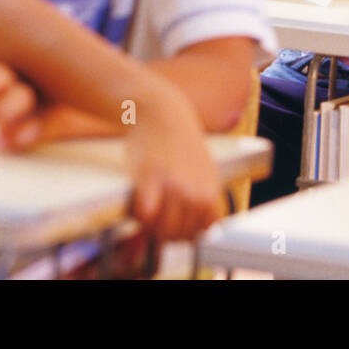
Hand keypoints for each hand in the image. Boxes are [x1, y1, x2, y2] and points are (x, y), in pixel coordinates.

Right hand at [126, 99, 227, 240]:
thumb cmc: (179, 144)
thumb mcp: (204, 172)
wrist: (162, 113)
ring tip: (146, 210)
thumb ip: (203, 200)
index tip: (171, 224)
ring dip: (149, 226)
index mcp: (210, 193)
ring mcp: (174, 187)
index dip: (182, 233)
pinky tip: (138, 203)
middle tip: (154, 217)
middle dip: (163, 231)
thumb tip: (203, 230)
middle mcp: (196, 193)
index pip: (199, 234)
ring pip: (161, 230)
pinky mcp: (150, 178)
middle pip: (178, 235)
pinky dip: (139, 215)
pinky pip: (145, 215)